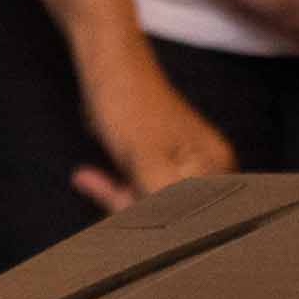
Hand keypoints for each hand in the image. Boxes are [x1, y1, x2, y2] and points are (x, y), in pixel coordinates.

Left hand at [67, 55, 234, 212]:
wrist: (104, 58)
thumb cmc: (128, 101)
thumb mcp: (146, 160)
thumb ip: (165, 203)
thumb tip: (179, 239)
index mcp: (214, 166)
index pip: (193, 218)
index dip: (157, 223)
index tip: (125, 210)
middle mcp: (204, 166)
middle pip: (172, 215)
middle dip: (134, 210)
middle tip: (109, 190)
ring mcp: (179, 163)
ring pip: (150, 205)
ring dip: (117, 200)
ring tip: (88, 177)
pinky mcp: (153, 161)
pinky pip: (135, 189)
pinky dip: (110, 188)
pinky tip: (84, 177)